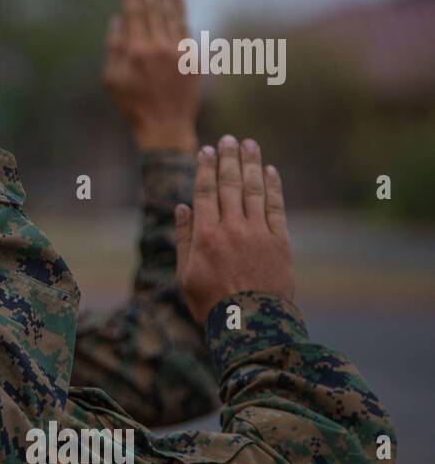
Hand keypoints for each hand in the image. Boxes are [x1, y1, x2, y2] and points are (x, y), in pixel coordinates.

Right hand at [103, 0, 198, 152]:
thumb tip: (118, 20)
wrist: (166, 127)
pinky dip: (181, 10)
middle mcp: (158, 47)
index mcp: (136, 51)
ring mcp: (178, 51)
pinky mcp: (191, 57)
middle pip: (153, 8)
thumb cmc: (133, 106)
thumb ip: (114, 48)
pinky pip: (185, 27)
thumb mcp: (112, 80)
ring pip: (171, 14)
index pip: (134, 13)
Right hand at [175, 136, 293, 322]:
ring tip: (249, 144)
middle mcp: (232, 228)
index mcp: (205, 236)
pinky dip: (273, 187)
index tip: (206, 149)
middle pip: (229, 184)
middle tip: (228, 139)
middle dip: (228, 158)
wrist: (251, 325)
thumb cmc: (211, 303)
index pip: (204, 191)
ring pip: (254, 190)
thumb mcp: (185, 275)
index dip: (205, 167)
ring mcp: (258, 233)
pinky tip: (270, 171)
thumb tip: (182, 208)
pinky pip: (276, 207)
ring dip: (251, 164)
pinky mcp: (280, 242)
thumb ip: (184, 239)